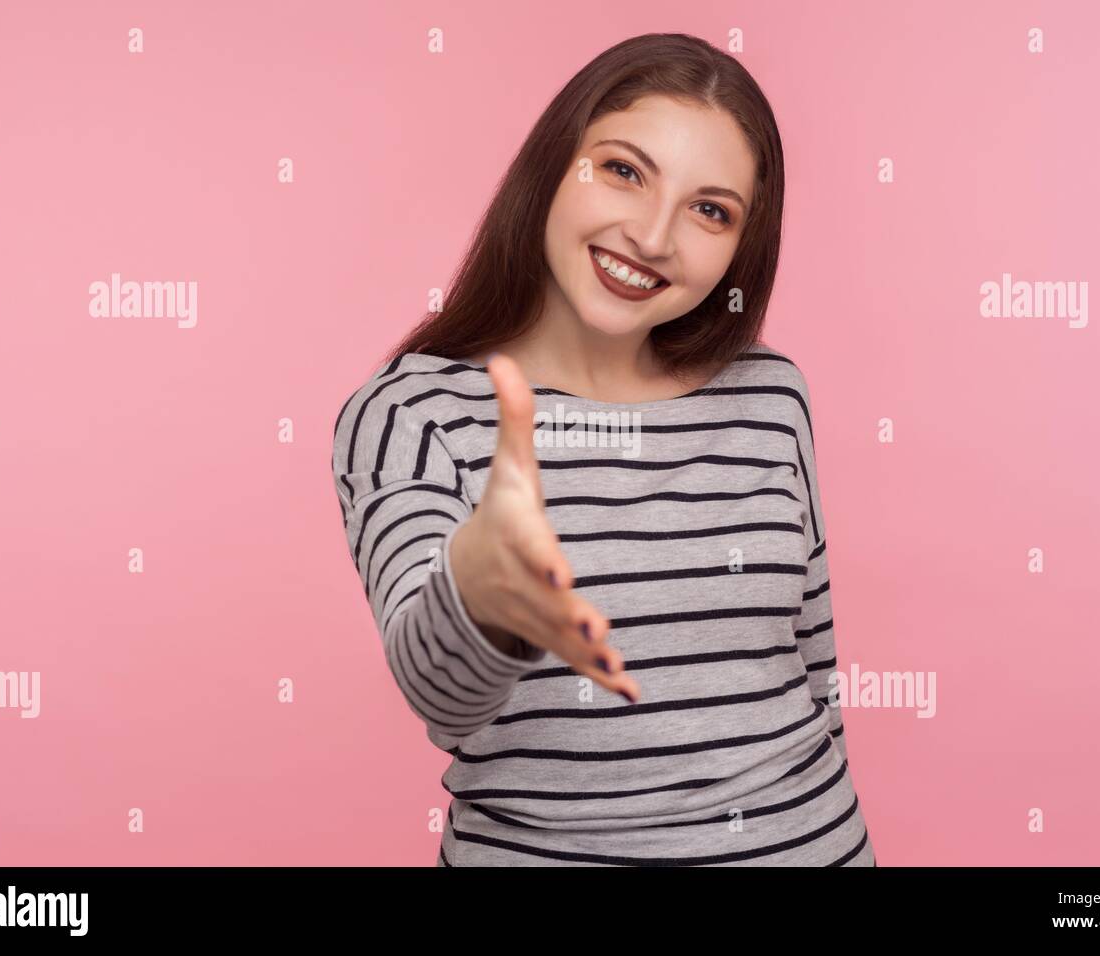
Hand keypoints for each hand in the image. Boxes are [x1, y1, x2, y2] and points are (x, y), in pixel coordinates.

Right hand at [450, 352, 641, 702]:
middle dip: (570, 616)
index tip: (561, 571)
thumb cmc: (499, 513)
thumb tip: (501, 360)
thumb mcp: (507, 468)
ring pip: (562, 638)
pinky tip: (632, 692)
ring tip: (615, 666)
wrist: (467, 579)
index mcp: (516, 534)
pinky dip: (602, 680)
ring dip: (588, 655)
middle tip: (596, 628)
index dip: (543, 558)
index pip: (529, 545)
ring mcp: (537, 614)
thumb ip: (513, 417)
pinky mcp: (553, 638)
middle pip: (548, 600)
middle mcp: (524, 579)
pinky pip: (575, 662)